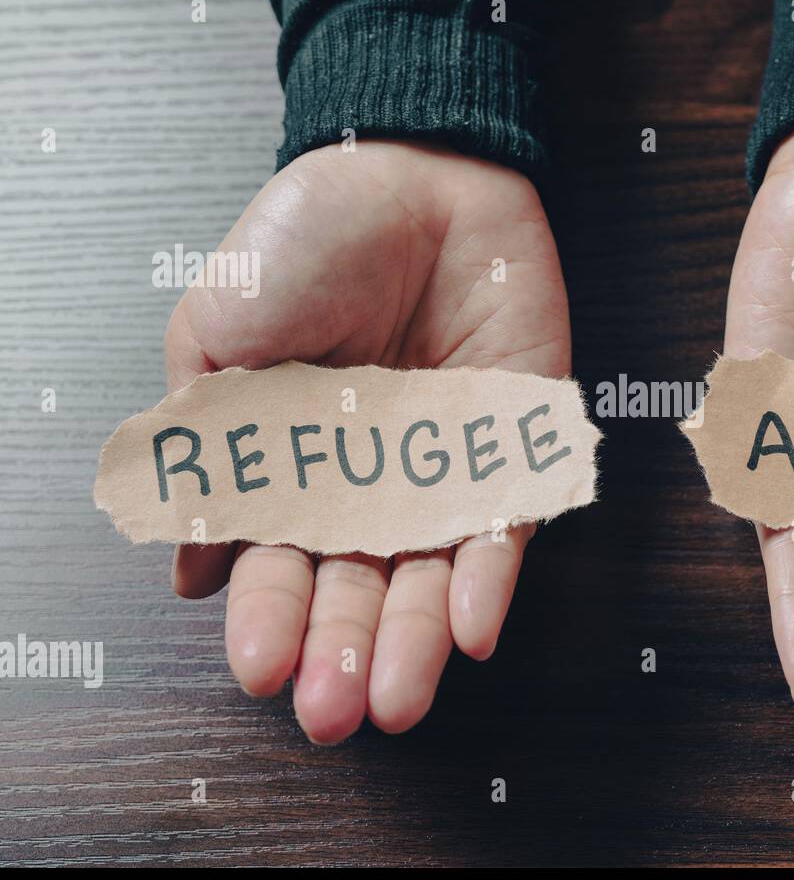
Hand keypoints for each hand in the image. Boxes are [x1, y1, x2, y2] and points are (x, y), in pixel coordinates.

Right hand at [165, 141, 569, 743]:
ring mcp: (444, 469)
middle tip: (336, 713)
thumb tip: (191, 572)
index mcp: (291, 466)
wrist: (413, 166)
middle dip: (345, 653)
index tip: (261, 666)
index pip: (279, 564)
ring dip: (418, 641)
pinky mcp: (515, 445)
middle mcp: (369, 484)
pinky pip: (507, 523)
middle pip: (358, 589)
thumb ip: (204, 448)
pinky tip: (477, 631)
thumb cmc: (308, 240)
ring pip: (433, 577)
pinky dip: (493, 577)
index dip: (269, 617)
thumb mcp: (219, 334)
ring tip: (401, 699)